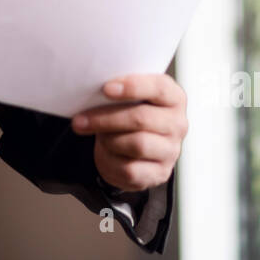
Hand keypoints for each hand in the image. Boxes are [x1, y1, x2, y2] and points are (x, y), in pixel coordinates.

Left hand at [71, 74, 187, 191]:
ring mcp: (171, 151)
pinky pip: (131, 169)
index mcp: (174, 98)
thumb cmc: (131, 113)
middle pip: (141, 118)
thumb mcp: (130, 97)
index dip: (132, 87)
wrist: (134, 148)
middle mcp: (178, 124)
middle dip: (106, 118)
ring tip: (98, 135)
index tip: (106, 88)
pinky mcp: (159, 173)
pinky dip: (111, 160)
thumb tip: (92, 88)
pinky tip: (105, 152)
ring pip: (136, 144)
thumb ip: (121, 89)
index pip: (158, 88)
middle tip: (80, 119)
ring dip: (108, 139)